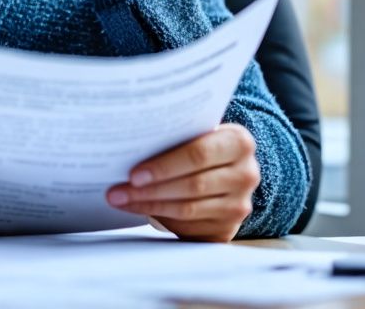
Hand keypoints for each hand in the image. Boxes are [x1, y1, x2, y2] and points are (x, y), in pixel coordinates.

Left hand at [105, 123, 259, 241]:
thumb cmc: (202, 148)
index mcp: (239, 142)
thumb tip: (128, 150)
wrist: (226, 172)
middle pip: (192, 185)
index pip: (199, 154)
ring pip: (187, 209)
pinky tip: (139, 208)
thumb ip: (175, 139)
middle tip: (118, 191)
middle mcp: (246, 174)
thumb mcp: (197, 135)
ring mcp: (239, 205)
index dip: (164, 166)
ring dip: (149, 205)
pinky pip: (189, 227)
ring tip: (121, 200)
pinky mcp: (227, 229)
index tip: (134, 174)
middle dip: (150, 190)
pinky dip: (160, 218)